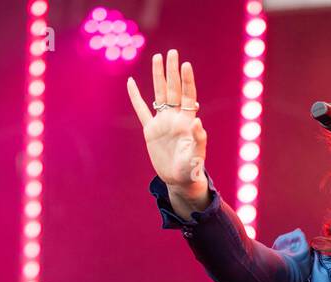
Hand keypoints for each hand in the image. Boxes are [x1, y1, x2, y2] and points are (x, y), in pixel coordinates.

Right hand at [127, 49, 207, 200]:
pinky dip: (136, 97)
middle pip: (173, 90)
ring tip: (157, 58)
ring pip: (159, 95)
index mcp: (187, 121)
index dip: (187, 80)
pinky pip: (141, 110)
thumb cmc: (191, 169)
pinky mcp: (150, 131)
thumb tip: (197, 119)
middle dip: (172, 71)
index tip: (186, 65)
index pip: (187, 95)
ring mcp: (162, 122)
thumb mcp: (196, 155)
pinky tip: (131, 83)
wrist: (179, 180)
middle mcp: (175, 117)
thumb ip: (198, 138)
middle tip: (172, 53)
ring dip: (158, 77)